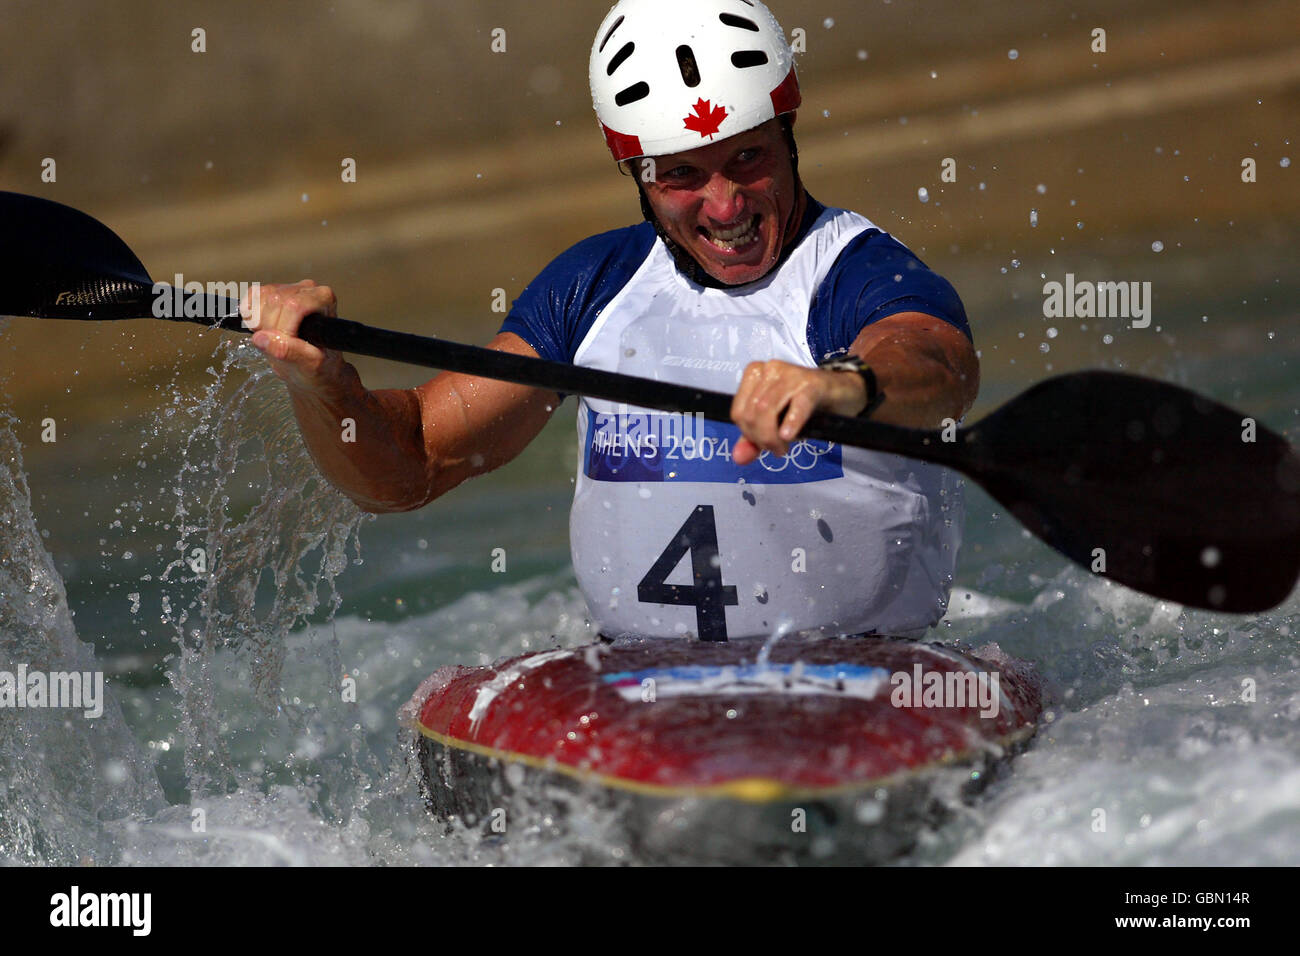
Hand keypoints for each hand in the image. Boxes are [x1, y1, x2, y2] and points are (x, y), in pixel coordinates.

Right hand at [240, 280, 346, 393]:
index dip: (282, 328)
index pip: (294, 306)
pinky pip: (252, 296)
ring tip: (274, 337)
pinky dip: (251, 315)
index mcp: (324, 299)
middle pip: (275, 301)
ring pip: (261, 297)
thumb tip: (262, 338)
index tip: (284, 344)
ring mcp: (289, 287)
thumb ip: (289, 352)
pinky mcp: (273, 290)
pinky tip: (263, 327)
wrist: (311, 364)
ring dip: (259, 322)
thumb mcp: (310, 365)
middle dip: (269, 327)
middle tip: (278, 345)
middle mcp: (308, 288)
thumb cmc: (318, 364)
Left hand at [730, 359, 866, 465]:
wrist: (844, 391)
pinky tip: (789, 436)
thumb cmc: (808, 404)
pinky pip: (797, 404)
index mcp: (755, 375)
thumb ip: (755, 439)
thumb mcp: (777, 423)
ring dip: (773, 436)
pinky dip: (791, 423)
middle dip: (761, 438)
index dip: (749, 434)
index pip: (738, 411)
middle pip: (751, 412)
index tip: (764, 445)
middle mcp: (770, 370)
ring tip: (784, 447)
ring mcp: (790, 374)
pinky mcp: (812, 383)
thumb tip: (738, 457)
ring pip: (767, 409)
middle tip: (776, 449)